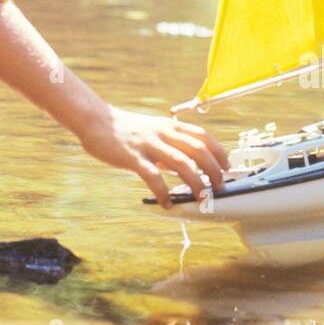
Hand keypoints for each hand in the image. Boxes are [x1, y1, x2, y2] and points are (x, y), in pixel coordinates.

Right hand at [76, 104, 230, 208]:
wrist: (96, 120)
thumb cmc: (125, 129)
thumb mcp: (152, 131)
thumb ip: (170, 145)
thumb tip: (188, 165)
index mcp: (169, 125)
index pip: (202, 135)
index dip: (218, 151)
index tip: (227, 167)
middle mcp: (163, 132)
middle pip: (198, 149)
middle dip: (213, 170)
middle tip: (218, 187)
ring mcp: (149, 143)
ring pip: (181, 162)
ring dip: (195, 182)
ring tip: (201, 198)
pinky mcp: (133, 156)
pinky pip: (153, 176)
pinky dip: (163, 192)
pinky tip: (167, 204)